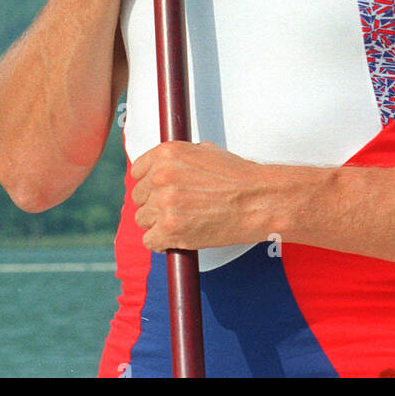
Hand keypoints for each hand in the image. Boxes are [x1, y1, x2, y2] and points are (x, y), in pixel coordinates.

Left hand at [130, 140, 272, 251]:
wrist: (256, 200)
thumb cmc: (236, 177)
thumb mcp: (204, 152)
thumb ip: (177, 160)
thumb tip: (161, 168)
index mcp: (166, 154)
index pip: (138, 171)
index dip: (149, 183)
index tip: (158, 191)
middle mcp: (161, 176)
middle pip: (138, 197)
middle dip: (153, 204)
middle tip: (174, 209)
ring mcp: (164, 203)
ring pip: (142, 220)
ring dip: (157, 224)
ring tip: (180, 223)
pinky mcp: (170, 230)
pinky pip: (150, 241)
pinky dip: (162, 243)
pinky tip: (177, 238)